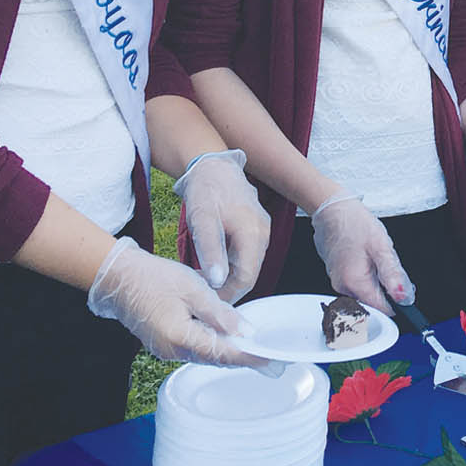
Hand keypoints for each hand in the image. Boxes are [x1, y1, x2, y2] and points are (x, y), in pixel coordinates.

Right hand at [87, 238, 275, 367]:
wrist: (119, 278)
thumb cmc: (155, 278)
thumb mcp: (193, 289)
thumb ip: (220, 314)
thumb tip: (245, 333)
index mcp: (180, 337)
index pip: (222, 353)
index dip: (249, 358)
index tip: (271, 363)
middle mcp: (172, 351)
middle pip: (214, 359)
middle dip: (242, 359)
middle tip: (269, 361)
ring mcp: (165, 350)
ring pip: (204, 355)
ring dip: (227, 353)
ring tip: (253, 351)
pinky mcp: (162, 344)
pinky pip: (193, 349)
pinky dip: (211, 346)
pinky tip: (226, 340)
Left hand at [173, 149, 270, 302]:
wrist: (213, 165)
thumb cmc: (206, 191)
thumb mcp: (202, 221)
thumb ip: (211, 251)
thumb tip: (218, 282)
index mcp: (253, 233)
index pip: (246, 278)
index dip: (228, 294)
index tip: (206, 299)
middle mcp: (263, 234)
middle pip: (249, 273)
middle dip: (228, 287)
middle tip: (203, 292)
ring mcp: (262, 230)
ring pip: (248, 264)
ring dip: (229, 276)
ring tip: (205, 280)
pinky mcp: (256, 228)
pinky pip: (247, 254)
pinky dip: (232, 263)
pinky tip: (214, 264)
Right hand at [310, 193, 414, 313]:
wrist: (332, 209)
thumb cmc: (355, 223)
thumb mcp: (381, 246)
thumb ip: (393, 274)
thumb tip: (403, 297)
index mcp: (354, 282)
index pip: (381, 308)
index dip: (397, 303)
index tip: (405, 293)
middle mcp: (342, 287)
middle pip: (373, 302)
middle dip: (387, 292)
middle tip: (392, 270)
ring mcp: (337, 281)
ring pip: (365, 294)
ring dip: (376, 285)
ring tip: (377, 261)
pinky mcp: (336, 275)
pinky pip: (356, 285)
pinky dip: (366, 278)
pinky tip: (368, 260)